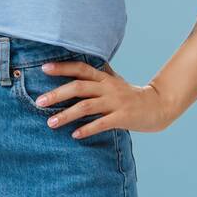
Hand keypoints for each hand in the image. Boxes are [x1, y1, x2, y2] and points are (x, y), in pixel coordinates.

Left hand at [35, 59, 173, 138]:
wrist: (158, 106)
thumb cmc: (131, 94)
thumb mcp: (115, 80)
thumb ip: (99, 72)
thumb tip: (83, 61)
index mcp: (104, 78)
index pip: (80, 68)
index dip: (63, 67)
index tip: (44, 68)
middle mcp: (108, 88)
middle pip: (79, 87)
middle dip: (57, 94)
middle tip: (38, 101)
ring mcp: (115, 102)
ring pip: (86, 106)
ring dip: (66, 115)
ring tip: (50, 122)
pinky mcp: (123, 117)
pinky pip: (102, 123)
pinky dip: (87, 129)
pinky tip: (74, 135)